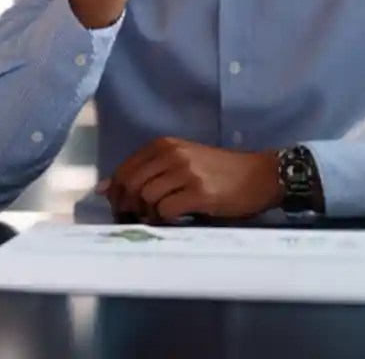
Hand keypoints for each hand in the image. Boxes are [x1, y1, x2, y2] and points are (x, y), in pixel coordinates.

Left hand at [96, 138, 283, 222]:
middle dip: (126, 206)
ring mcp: (186, 173)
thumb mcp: (182, 162)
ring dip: (146, 214)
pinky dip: (164, 219)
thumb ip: (146, 172)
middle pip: (130, 184)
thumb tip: (104, 188)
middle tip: (134, 218)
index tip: (120, 207)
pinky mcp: (200, 193)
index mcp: (164, 145)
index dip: (116, 193)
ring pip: (146, 197)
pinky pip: (166, 210)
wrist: (260, 175)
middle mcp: (172, 155)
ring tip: (157, 218)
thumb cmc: (219, 172)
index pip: (124, 170)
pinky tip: (173, 220)